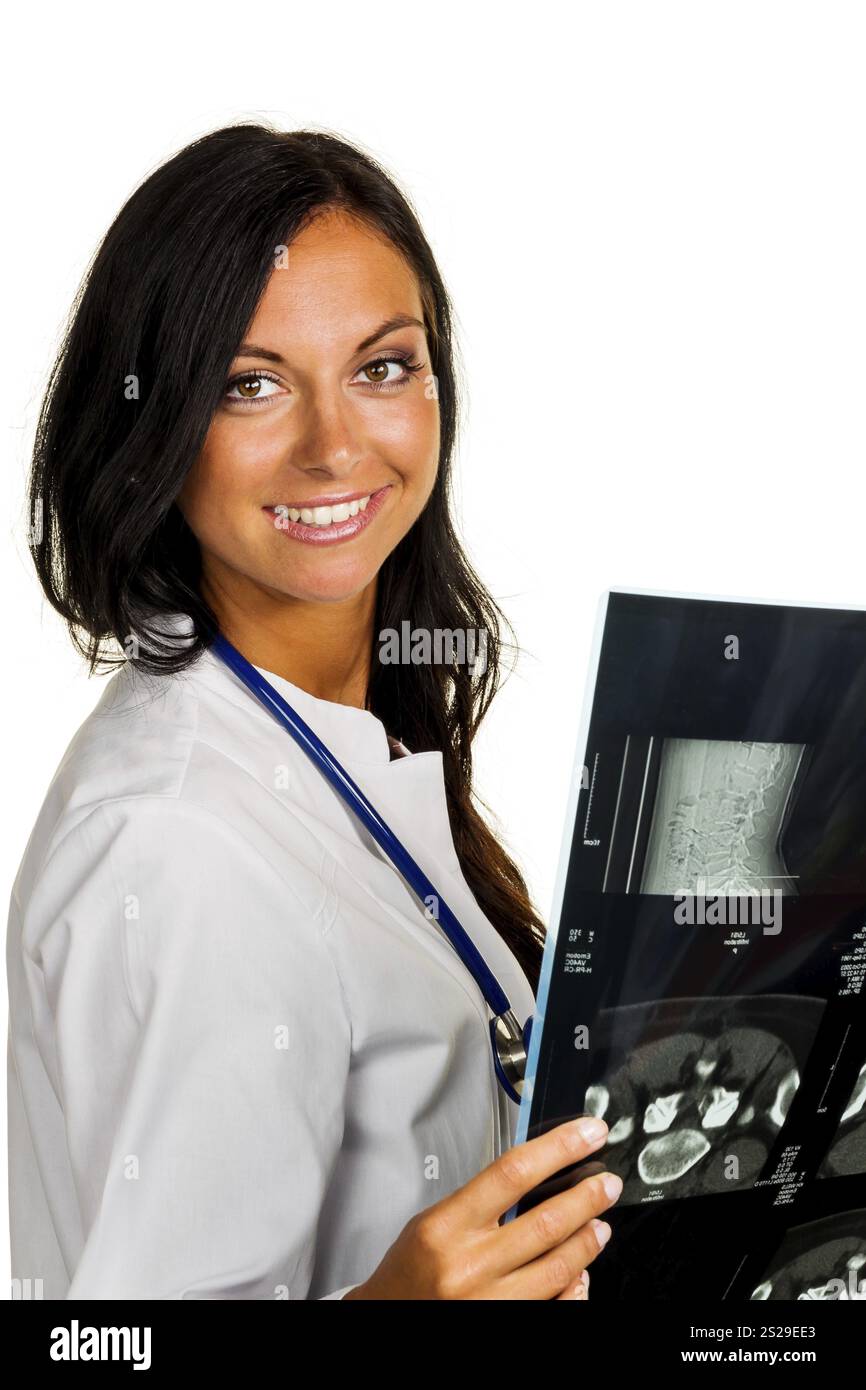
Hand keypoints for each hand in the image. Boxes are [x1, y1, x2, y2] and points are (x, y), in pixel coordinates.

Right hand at [344, 1116, 619, 1298]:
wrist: (386, 1319)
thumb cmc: (408, 1273)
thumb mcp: (430, 1222)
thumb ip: (478, 1202)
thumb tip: (533, 1178)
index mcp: (445, 1228)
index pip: (513, 1173)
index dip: (559, 1148)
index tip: (587, 1134)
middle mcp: (469, 1266)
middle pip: (546, 1221)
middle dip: (587, 1197)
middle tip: (607, 1183)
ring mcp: (488, 1303)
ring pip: (559, 1268)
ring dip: (587, 1242)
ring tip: (600, 1224)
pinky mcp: (502, 1325)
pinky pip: (554, 1306)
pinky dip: (574, 1286)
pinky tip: (581, 1271)